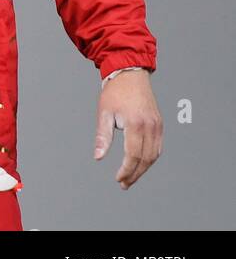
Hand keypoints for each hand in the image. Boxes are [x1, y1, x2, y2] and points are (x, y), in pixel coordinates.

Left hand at [93, 69, 162, 188]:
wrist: (130, 74)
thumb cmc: (115, 92)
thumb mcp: (104, 113)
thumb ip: (103, 137)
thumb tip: (98, 157)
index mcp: (135, 124)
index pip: (133, 155)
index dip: (126, 170)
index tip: (118, 179)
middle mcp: (150, 126)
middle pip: (146, 159)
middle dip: (135, 174)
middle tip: (124, 184)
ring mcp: (157, 125)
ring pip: (154, 155)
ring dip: (143, 169)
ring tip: (131, 177)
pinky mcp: (159, 124)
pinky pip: (158, 147)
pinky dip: (150, 158)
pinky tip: (140, 164)